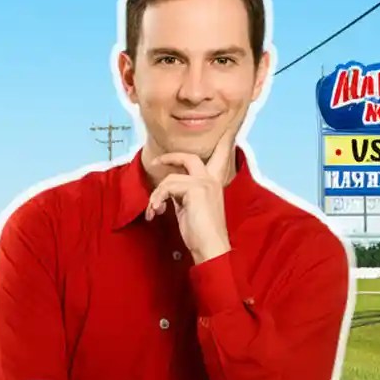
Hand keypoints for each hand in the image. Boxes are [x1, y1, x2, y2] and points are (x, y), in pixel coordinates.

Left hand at [144, 128, 237, 263]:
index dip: (221, 143)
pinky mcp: (196, 189)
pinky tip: (156, 212)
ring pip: (170, 179)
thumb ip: (183, 194)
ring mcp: (204, 182)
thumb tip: (168, 189)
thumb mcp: (190, 208)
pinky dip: (157, 199)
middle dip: (170, 157)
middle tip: (156, 161)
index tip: (225, 132)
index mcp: (213, 183)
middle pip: (189, 158)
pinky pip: (167, 187)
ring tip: (154, 211)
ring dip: (156, 196)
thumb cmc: (200, 233)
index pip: (219, 157)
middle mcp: (211, 180)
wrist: (210, 247)